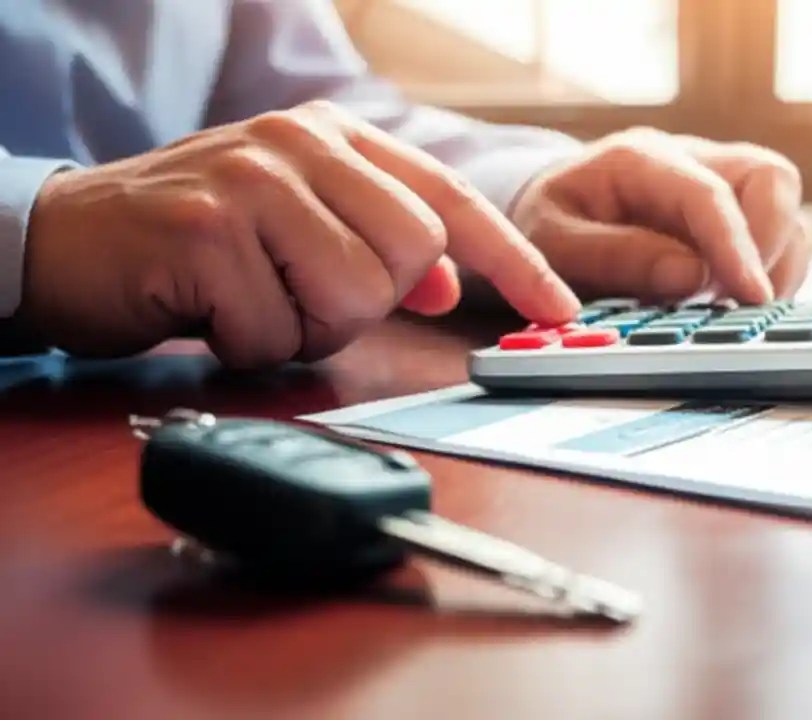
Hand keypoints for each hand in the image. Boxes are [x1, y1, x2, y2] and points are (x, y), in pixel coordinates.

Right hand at [19, 101, 578, 367]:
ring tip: (253, 301)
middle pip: (412, 252)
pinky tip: (212, 312)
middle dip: (366, 301)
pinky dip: (251, 345)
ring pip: (354, 295)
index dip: (515, 260)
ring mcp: (251, 180)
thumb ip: (379, 242)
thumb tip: (447, 282)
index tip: (560, 310)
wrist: (70, 238)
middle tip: (298, 293)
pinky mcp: (206, 230)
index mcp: (335, 138)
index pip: (453, 198)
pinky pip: (278, 332)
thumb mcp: (298, 225)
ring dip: (306, 327)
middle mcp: (299, 143)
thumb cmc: (198, 240)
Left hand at [509, 127, 809, 305]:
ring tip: (734, 310)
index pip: (708, 194)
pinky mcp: (733, 212)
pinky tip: (733, 304)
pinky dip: (771, 273)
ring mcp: (718, 182)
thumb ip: (616, 257)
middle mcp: (691, 159)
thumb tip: (691, 275)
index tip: (751, 295)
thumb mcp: (554, 243)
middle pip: (772, 178)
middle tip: (744, 302)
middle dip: (772, 244)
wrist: (545, 210)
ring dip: (777, 265)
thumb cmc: (547, 223)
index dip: (736, 246)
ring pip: (786, 209)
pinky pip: (778, 236)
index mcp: (641, 158)